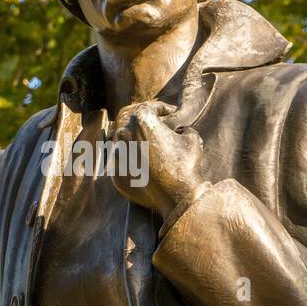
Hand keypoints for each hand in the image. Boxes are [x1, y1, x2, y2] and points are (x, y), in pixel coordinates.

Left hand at [109, 100, 206, 218]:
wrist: (177, 198)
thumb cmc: (186, 166)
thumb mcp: (191, 138)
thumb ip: (182, 127)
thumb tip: (179, 130)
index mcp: (142, 121)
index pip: (149, 107)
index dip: (162, 108)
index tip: (169, 113)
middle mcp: (124, 134)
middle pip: (128, 117)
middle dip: (141, 117)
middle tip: (153, 122)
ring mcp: (117, 155)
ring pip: (121, 138)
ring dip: (133, 136)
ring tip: (147, 141)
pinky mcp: (115, 172)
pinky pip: (120, 158)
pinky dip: (129, 156)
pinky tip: (142, 160)